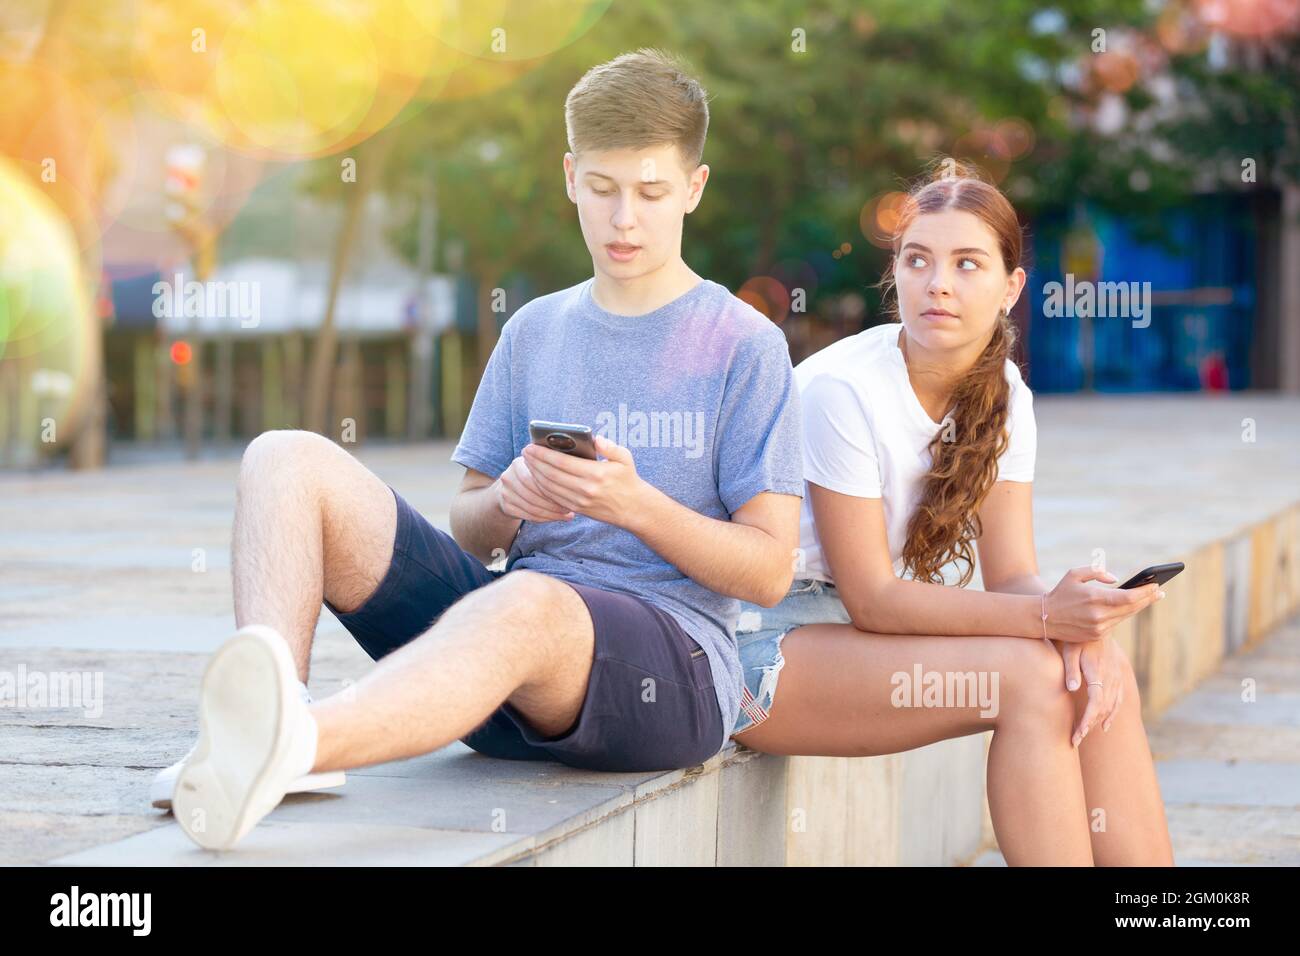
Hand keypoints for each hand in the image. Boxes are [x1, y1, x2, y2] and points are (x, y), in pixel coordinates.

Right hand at [495, 455, 574, 522]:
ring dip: (552, 513)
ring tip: (567, 514)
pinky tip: (556, 518)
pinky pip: (528, 515)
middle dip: (554, 503)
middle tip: (571, 507)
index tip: (572, 493)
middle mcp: (508, 476)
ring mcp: (505, 492)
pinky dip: (544, 518)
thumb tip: (579, 471)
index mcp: (519, 463)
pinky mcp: (506, 507)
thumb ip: (553, 467)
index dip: (554, 487)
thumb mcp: (538, 467)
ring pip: (532, 507)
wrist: (509, 489)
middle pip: (533, 493)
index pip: (536, 477)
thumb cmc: (533, 477)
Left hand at [522, 436, 648, 528]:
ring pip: (550, 487)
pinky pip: (555, 498)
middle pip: (552, 475)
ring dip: (536, 475)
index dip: (543, 454)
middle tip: (525, 452)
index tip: (532, 446)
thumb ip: (609, 446)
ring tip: (528, 463)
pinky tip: (537, 478)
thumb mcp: (625, 458)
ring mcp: (580, 501)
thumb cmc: (628, 479)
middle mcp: (586, 489)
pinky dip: (543, 488)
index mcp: (596, 473)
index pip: (562, 462)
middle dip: (535, 463)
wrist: (634, 508)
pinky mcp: (578, 509)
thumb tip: (595, 439)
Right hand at [1042, 566, 1161, 642]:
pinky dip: (1123, 615)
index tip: (1156, 586)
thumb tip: (1117, 580)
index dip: (1145, 592)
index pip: (1129, 597)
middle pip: (1132, 608)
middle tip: (1159, 592)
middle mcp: (1099, 615)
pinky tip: (1131, 608)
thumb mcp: (1074, 574)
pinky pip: (1115, 624)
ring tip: (1149, 598)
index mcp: (1094, 598)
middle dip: (1148, 599)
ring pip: (1125, 616)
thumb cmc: (1060, 593)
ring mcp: (1098, 627)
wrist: (1044, 618)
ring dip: (1138, 607)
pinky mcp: (1096, 636)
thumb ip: (1097, 572)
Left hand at [1054, 635, 1126, 746]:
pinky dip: (1112, 714)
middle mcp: (1110, 677)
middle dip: (1089, 726)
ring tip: (1083, 735)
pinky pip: (1118, 700)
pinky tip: (1105, 726)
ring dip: (1098, 722)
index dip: (1087, 719)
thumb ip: (1070, 668)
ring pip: (1110, 706)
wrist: (1097, 625)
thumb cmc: (1077, 637)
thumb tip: (1072, 688)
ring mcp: (1116, 678)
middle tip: (1074, 740)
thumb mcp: (1069, 649)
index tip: (1078, 733)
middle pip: (1102, 708)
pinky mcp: (1117, 677)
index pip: (1095, 702)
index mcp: (1097, 671)